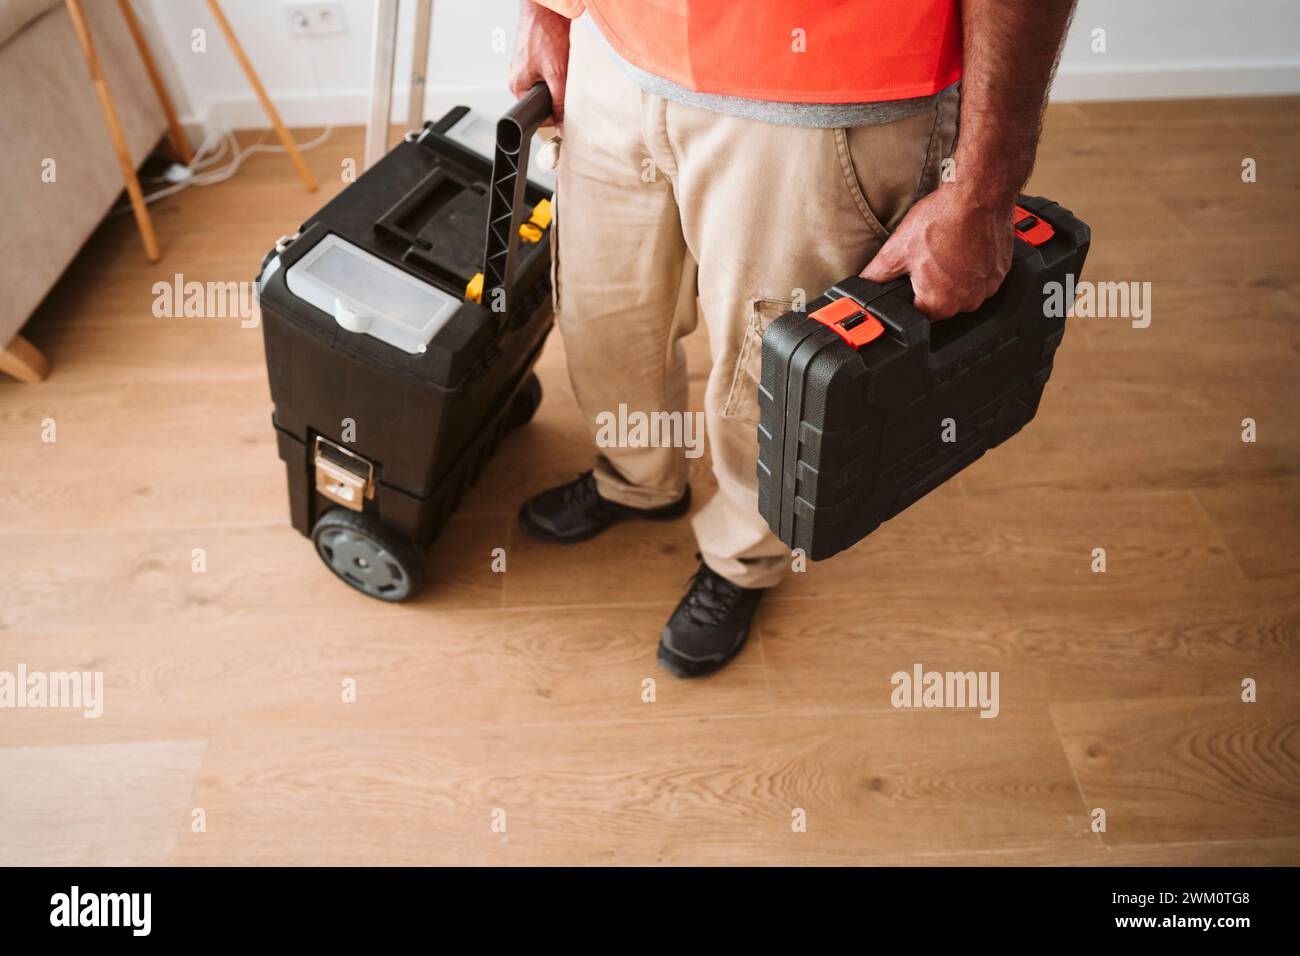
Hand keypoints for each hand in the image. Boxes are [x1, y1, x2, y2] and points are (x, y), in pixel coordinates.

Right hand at [509, 1, 570, 128]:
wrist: (547, 5)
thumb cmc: (545, 31)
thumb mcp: (557, 74)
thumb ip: (559, 102)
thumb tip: (562, 124)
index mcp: (517, 85)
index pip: (539, 115)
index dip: (555, 113)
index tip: (566, 107)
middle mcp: (518, 76)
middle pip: (544, 99)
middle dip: (558, 93)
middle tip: (565, 77)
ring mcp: (525, 64)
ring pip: (548, 83)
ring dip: (559, 77)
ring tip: (562, 61)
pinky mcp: (534, 54)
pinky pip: (548, 68)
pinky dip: (558, 64)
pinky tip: (562, 54)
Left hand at [860, 184, 1015, 319]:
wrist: (979, 194)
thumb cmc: (942, 220)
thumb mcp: (897, 249)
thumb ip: (876, 274)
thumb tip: (863, 284)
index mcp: (940, 304)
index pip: (917, 313)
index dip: (909, 294)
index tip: (911, 277)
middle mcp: (967, 301)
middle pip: (942, 301)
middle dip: (932, 283)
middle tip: (929, 257)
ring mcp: (988, 286)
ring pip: (963, 288)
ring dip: (954, 274)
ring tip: (946, 248)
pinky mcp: (1001, 270)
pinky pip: (981, 275)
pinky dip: (972, 264)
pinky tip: (963, 244)